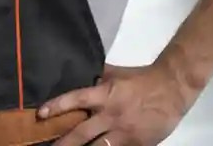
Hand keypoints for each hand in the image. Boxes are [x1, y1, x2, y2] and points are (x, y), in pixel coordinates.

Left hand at [40, 63, 195, 145]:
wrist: (172, 88)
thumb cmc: (140, 79)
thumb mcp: (114, 74)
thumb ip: (95, 77)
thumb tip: (74, 75)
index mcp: (105, 94)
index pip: (76, 99)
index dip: (57, 107)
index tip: (40, 114)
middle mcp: (111, 115)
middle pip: (82, 133)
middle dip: (63, 143)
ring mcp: (125, 133)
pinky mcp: (138, 144)